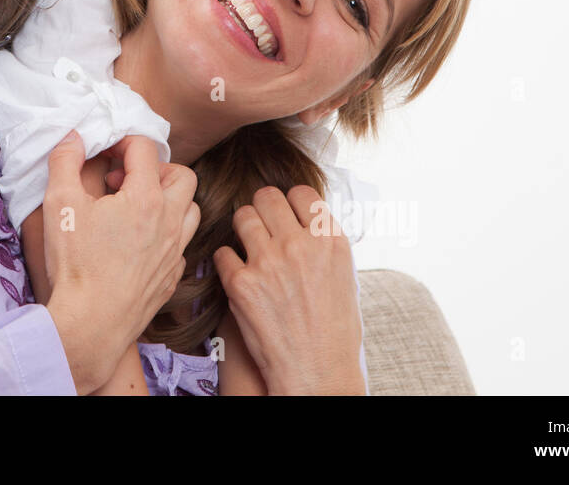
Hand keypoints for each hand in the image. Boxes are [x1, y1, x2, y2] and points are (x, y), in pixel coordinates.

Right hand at [42, 131, 199, 393]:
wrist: (91, 325)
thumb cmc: (76, 265)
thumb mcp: (59, 204)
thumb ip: (65, 161)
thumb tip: (74, 136)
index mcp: (145, 198)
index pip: (145, 149)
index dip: (122, 142)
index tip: (104, 153)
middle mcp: (170, 221)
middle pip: (183, 176)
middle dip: (156, 169)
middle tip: (125, 180)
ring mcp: (175, 251)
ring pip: (191, 210)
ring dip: (169, 200)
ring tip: (136, 208)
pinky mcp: (172, 277)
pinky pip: (181, 244)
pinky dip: (167, 234)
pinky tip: (138, 242)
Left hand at [213, 185, 364, 394]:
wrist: (317, 375)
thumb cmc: (335, 335)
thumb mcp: (346, 279)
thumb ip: (323, 246)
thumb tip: (305, 224)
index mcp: (330, 242)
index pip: (301, 193)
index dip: (291, 201)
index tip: (286, 212)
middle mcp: (300, 245)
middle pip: (267, 197)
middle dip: (262, 207)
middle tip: (261, 223)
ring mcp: (269, 262)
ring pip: (243, 216)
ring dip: (243, 228)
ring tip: (247, 245)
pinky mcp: (241, 283)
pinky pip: (223, 253)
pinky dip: (228, 263)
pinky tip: (237, 276)